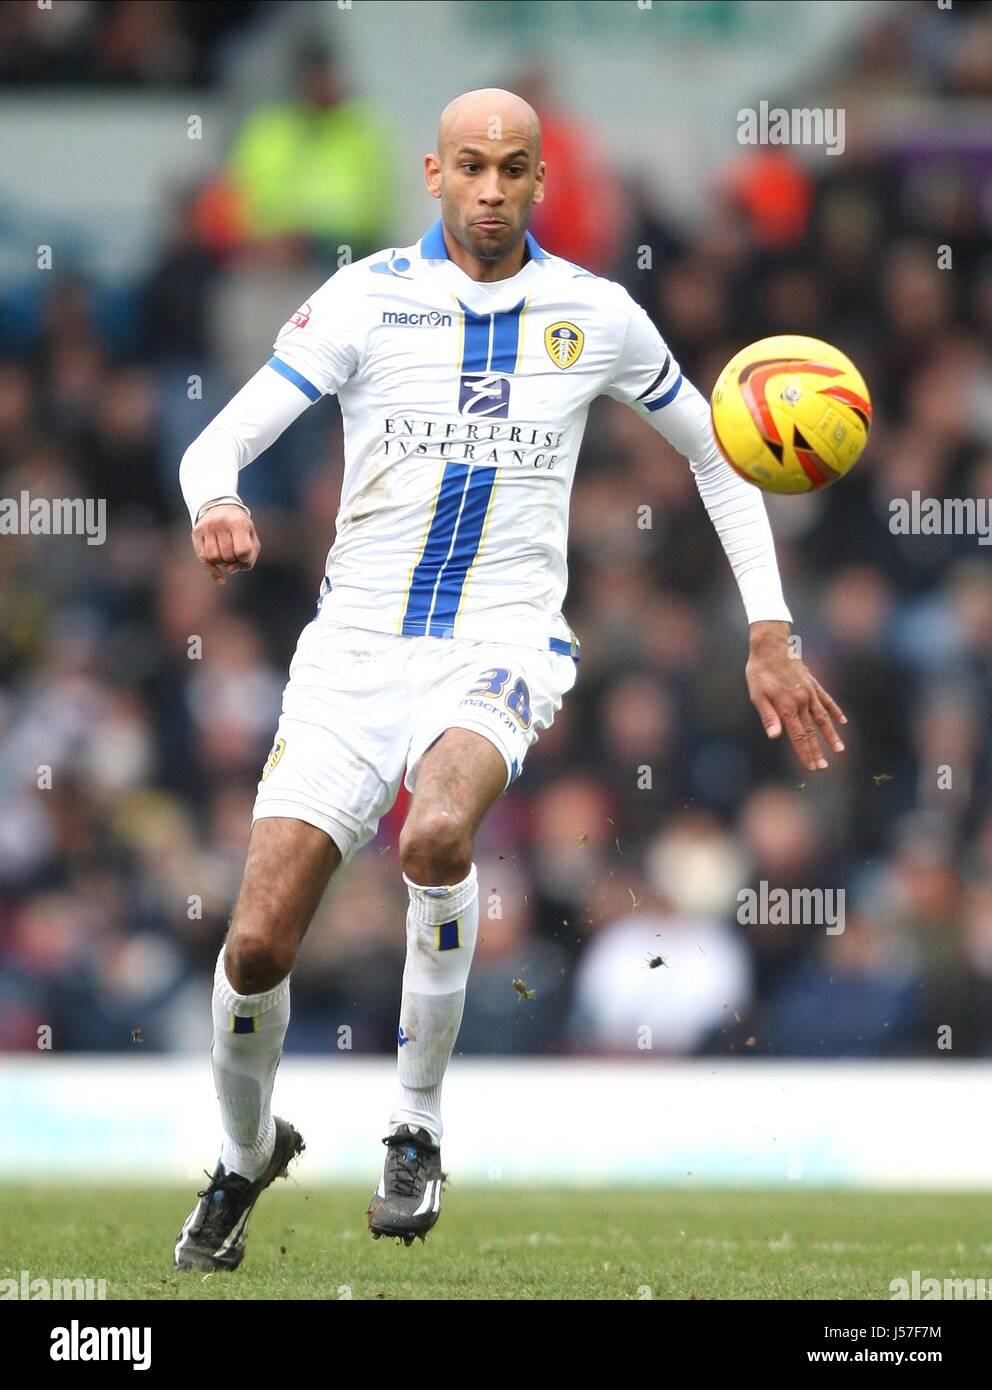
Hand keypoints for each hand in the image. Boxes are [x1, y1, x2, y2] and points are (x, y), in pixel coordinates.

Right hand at [192, 504, 259, 584]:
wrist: (220, 507)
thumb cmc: (240, 528)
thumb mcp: (251, 539)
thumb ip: (249, 558)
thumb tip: (230, 570)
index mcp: (238, 523)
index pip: (243, 552)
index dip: (245, 559)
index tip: (244, 555)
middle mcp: (221, 523)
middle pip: (228, 556)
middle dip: (233, 560)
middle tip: (234, 553)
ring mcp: (207, 528)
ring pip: (214, 558)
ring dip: (222, 562)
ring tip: (226, 554)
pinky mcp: (196, 533)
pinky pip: (203, 559)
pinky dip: (213, 571)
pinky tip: (221, 578)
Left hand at [745, 620, 846, 771]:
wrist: (771, 646)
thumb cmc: (760, 671)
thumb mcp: (757, 694)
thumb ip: (768, 716)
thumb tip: (774, 736)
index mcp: (787, 707)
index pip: (798, 736)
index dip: (805, 753)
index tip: (812, 767)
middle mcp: (802, 702)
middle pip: (811, 731)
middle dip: (817, 751)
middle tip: (824, 767)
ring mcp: (810, 692)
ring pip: (823, 718)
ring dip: (831, 735)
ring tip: (840, 749)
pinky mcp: (813, 684)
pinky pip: (827, 700)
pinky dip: (835, 711)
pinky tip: (842, 721)